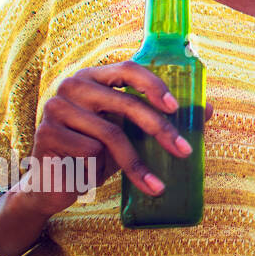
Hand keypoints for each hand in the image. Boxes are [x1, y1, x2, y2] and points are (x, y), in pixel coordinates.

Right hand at [19, 61, 194, 218]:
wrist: (56, 182)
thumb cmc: (98, 151)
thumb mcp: (130, 132)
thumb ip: (161, 117)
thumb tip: (208, 109)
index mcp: (96, 76)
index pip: (129, 69)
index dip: (154, 85)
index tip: (176, 107)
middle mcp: (73, 85)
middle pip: (126, 103)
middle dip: (160, 129)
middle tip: (184, 151)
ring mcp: (56, 107)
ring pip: (111, 134)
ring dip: (137, 164)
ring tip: (156, 186)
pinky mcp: (46, 133)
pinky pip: (89, 151)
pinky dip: (99, 167)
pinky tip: (92, 174)